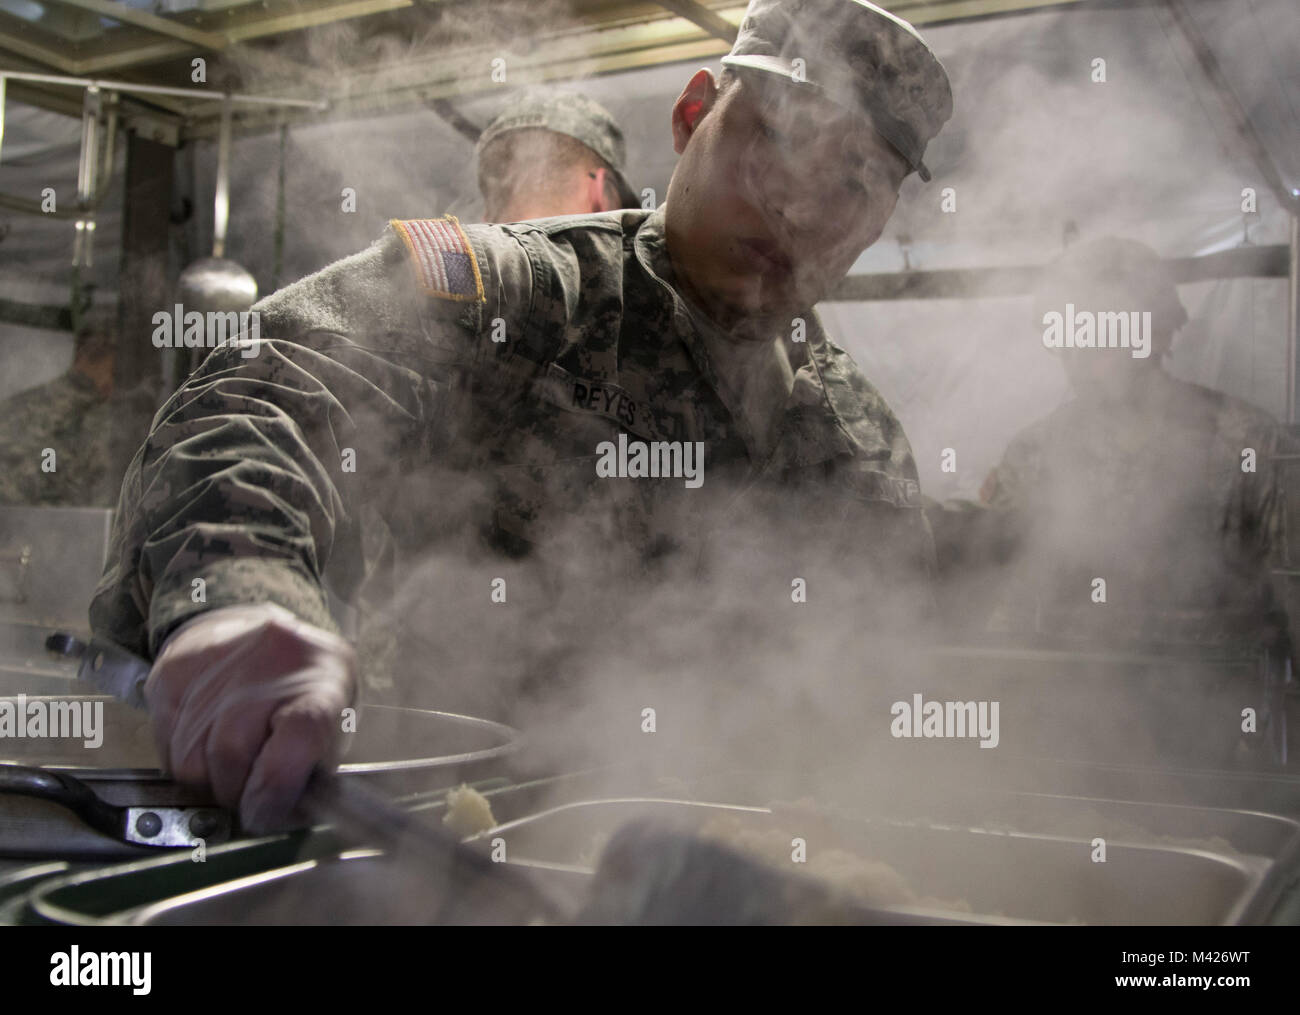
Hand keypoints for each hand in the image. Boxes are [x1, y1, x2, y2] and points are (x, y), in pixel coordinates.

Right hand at [146, 603, 356, 831]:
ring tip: (229, 765)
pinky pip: (164, 742)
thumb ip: (310, 771)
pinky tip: (204, 744)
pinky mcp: (172, 670)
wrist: (255, 626)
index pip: (297, 739)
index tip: (263, 814)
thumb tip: (276, 815)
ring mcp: (216, 662)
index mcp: (320, 682)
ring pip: (189, 755)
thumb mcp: (332, 723)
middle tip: (245, 793)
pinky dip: (182, 758)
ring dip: (206, 779)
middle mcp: (269, 662)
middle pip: (230, 751)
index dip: (274, 790)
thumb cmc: (301, 687)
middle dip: (234, 790)